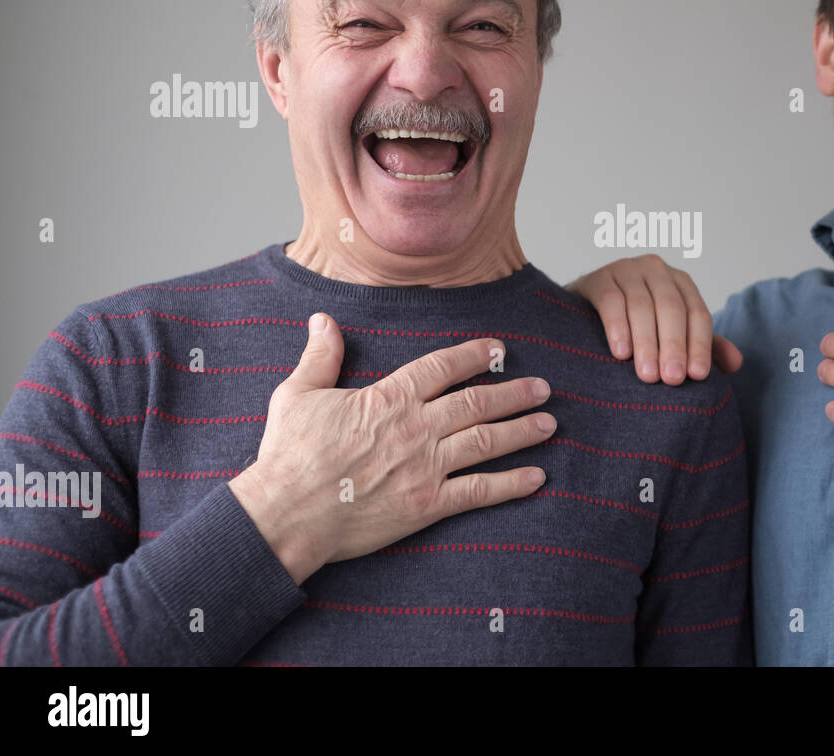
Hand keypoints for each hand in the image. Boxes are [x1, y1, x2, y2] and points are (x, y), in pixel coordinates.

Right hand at [229, 314, 554, 583]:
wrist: (285, 513)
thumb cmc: (288, 456)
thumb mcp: (297, 395)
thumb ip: (320, 357)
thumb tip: (322, 320)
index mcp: (389, 398)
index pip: (443, 368)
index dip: (474, 356)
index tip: (499, 349)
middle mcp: (416, 428)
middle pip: (477, 403)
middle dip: (515, 393)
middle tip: (544, 388)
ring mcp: (425, 467)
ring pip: (485, 441)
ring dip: (521, 431)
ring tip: (549, 423)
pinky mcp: (426, 506)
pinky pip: (478, 491)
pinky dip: (511, 484)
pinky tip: (537, 477)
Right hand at [567, 254, 741, 384]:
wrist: (587, 312)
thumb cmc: (638, 327)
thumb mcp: (673, 335)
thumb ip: (705, 347)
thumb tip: (736, 364)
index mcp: (681, 283)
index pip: (697, 313)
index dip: (699, 344)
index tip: (697, 376)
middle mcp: (656, 270)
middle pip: (671, 308)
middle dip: (673, 345)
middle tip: (671, 379)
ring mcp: (626, 270)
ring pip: (641, 305)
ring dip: (646, 342)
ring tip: (647, 375)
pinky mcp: (598, 278)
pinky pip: (611, 300)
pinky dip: (617, 327)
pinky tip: (620, 352)